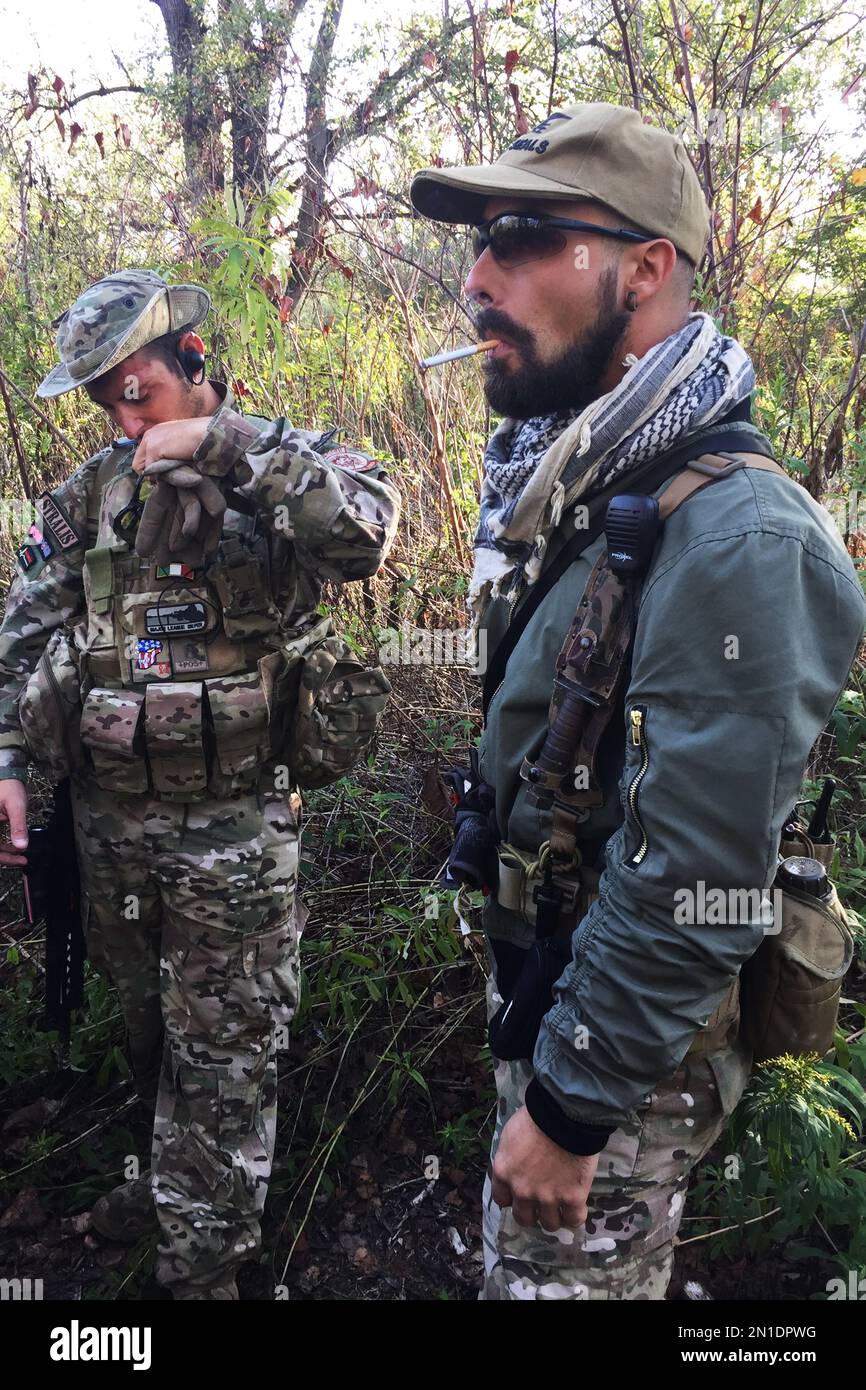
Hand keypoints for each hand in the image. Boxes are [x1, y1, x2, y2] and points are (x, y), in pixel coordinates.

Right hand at [0, 779, 28, 865]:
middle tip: (22, 860)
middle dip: (5, 857)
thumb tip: (21, 845)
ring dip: (5, 852)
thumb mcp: (16, 806)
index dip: (3, 857)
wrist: (6, 776)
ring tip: (22, 856)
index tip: (18, 860)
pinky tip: (15, 847)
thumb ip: (18, 826)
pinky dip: (4, 845)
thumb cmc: (9, 788)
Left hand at [132, 418, 209, 472]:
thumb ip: (168, 450)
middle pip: (138, 464)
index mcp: (155, 432)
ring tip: (170, 474)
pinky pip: (150, 471)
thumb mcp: (179, 442)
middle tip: (165, 477)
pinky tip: (172, 472)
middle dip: (150, 473)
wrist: (207, 433)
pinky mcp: (153, 449)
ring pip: (143, 469)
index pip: (142, 456)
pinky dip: (160, 475)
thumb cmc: (199, 438)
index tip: (163, 473)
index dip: (151, 467)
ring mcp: (149, 442)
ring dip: (156, 475)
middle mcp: (149, 435)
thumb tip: (163, 467)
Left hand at [492, 1104, 599, 1229]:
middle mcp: (522, 1190)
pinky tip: (577, 1207)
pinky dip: (576, 1215)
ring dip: (554, 1216)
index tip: (520, 1193)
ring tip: (561, 1206)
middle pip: (524, 1218)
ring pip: (549, 1224)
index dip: (512, 1198)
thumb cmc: (536, 1118)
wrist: (564, 1116)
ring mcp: (547, 1197)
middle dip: (532, 1212)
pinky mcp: (572, 1198)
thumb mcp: (511, 1135)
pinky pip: (574, 1220)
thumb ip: (510, 1157)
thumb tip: (515, 1164)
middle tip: (541, 1201)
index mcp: (504, 1173)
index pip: (502, 1199)